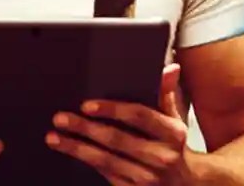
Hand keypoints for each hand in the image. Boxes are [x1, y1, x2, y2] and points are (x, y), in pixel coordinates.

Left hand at [47, 63, 190, 184]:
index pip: (139, 116)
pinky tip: (72, 152)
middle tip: (61, 118)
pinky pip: (106, 174)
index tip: (87, 105)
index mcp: (173, 133)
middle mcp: (161, 156)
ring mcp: (148, 178)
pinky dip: (87, 162)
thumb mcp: (176, 120)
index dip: (112, 109)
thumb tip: (170, 68)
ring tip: (55, 137)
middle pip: (116, 139)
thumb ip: (167, 94)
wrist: (189, 185)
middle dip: (85, 128)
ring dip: (77, 148)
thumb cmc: (175, 147)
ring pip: (105, 160)